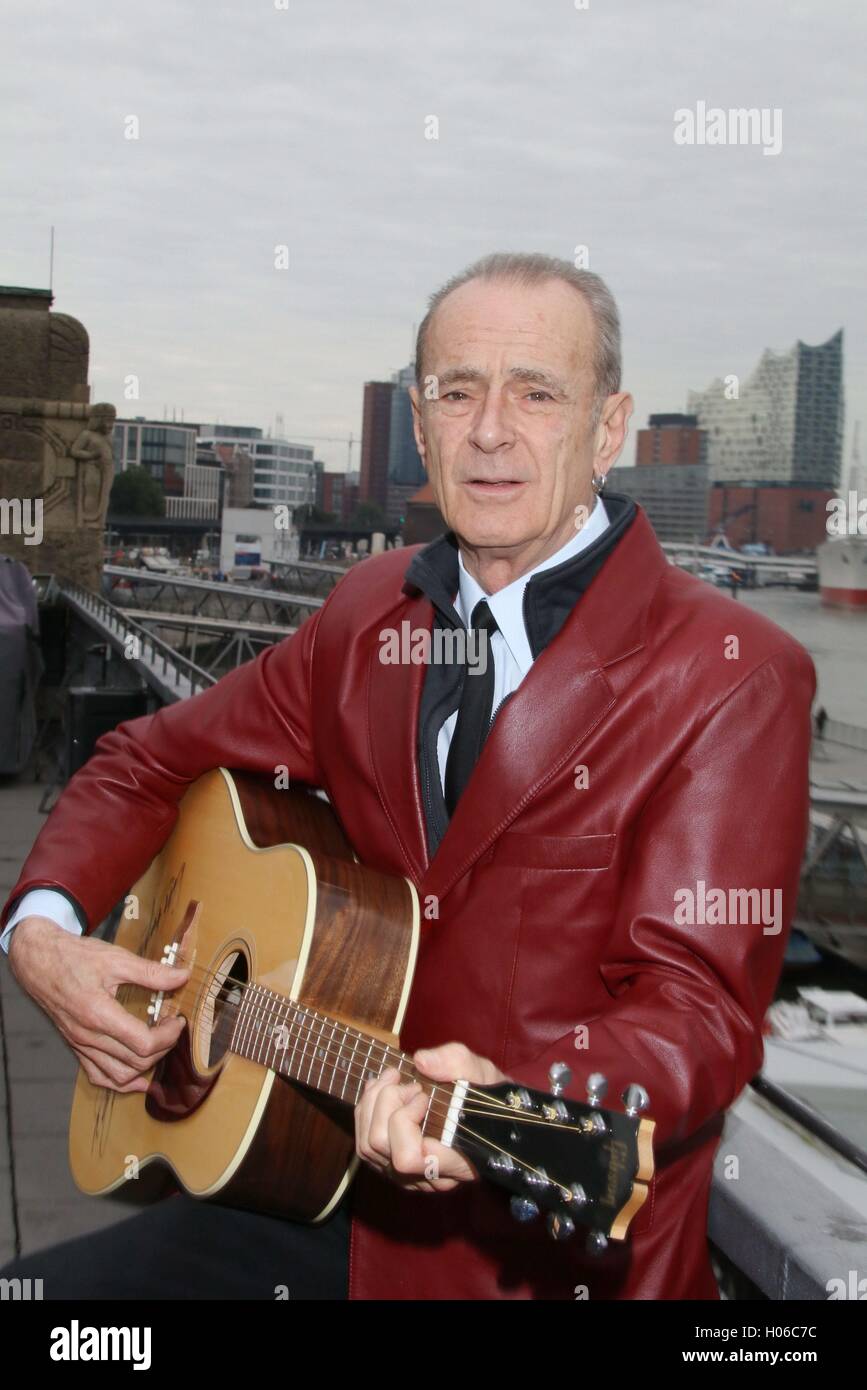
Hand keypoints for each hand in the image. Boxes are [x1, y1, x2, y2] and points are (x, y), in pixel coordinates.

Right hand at [8, 916, 188, 1092]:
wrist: (38, 961)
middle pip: (136, 1062)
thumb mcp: (116, 958)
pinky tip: (137, 1078)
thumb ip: (151, 972)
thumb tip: (183, 976)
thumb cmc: (74, 957)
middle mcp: (88, 1036)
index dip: (169, 1036)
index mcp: (98, 1014)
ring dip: (145, 1067)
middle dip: (163, 1048)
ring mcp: (80, 1045)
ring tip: (160, 1047)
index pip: (143, 1043)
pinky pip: (98, 1076)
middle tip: (172, 1028)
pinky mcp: (76, 1046)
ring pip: (118, 1076)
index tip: (178, 1020)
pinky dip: (120, 1082)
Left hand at [355, 1041, 506, 1192]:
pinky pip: (364, 1145)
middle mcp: (427, 1178)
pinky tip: (381, 1088)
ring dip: (372, 1103)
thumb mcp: (482, 1073)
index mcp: (454, 1162)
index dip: (405, 1120)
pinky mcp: (393, 1167)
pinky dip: (366, 1110)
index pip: (409, 1157)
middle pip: (380, 1146)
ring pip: (367, 1146)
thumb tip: (421, 1061)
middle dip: (386, 1102)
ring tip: (392, 1078)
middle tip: (407, 1081)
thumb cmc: (489, 1098)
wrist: (493, 1118)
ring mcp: (407, 1176)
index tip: (423, 1093)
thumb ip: (457, 1064)